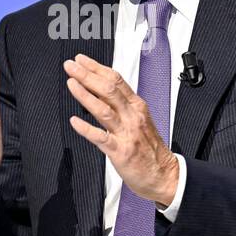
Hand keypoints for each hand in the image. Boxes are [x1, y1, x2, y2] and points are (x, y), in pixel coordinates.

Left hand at [64, 52, 178, 206]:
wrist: (165, 175)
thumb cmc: (150, 149)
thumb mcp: (140, 120)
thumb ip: (122, 106)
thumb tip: (101, 91)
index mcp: (137, 107)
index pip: (116, 80)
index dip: (97, 68)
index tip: (82, 60)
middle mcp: (132, 117)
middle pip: (108, 90)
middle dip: (87, 75)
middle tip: (71, 66)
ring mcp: (127, 133)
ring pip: (103, 109)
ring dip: (85, 95)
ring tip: (71, 83)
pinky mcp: (120, 151)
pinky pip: (101, 138)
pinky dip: (86, 128)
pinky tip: (75, 121)